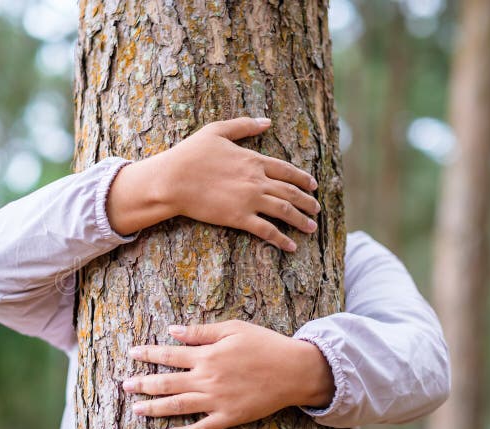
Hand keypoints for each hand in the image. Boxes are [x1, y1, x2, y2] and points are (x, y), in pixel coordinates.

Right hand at [106, 117, 320, 250]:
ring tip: (311, 228)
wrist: (173, 180)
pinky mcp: (239, 218)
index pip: (287, 171)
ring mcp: (250, 200)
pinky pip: (267, 231)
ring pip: (285, 211)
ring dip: (301, 220)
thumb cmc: (190, 154)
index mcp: (253, 160)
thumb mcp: (217, 130)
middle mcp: (257, 180)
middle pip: (291, 192)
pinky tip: (292, 246)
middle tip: (316, 209)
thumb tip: (267, 121)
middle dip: (307, 202)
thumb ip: (244, 125)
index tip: (313, 185)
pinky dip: (282, 239)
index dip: (303, 179)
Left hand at [122, 320, 335, 428]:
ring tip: (136, 409)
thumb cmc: (265, 344)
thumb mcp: (233, 329)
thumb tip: (173, 330)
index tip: (132, 353)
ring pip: (178, 407)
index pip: (169, 355)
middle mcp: (207, 379)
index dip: (148, 354)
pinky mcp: (229, 417)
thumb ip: (201, 332)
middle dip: (143, 384)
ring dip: (154, 409)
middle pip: (167, 383)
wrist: (294, 371)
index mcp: (207, 356)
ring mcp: (217, 401)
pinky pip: (202, 428)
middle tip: (124, 385)